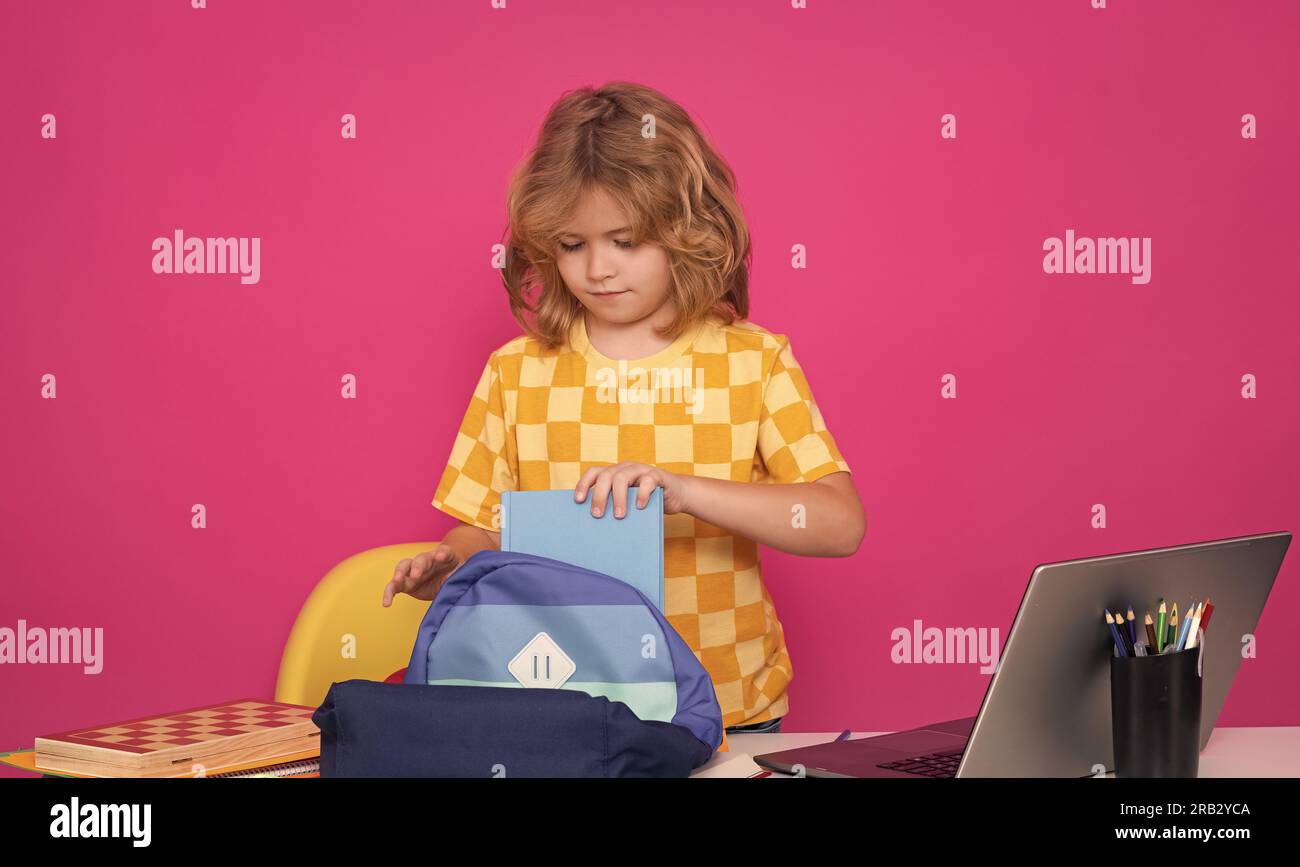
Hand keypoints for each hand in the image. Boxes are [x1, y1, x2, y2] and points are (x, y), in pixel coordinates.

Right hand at [382, 544, 460, 606]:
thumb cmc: (457, 576)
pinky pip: (394, 586)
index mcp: (444, 557)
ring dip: (400, 573)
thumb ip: (458, 578)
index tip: (440, 556)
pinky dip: (389, 593)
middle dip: (418, 566)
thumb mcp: (462, 576)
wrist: (449, 580)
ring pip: (404, 567)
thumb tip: (455, 582)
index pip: (444, 552)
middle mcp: (427, 561)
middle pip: (421, 559)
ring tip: (398, 580)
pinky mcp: (406, 583)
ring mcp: (414, 571)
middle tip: (417, 574)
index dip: (442, 553)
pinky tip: (386, 603)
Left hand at [573, 461, 691, 517]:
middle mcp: (625, 468)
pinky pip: (648, 480)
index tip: (577, 501)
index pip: (594, 472)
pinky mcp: (657, 475)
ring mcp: (641, 470)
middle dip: (599, 495)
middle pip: (606, 476)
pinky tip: (640, 506)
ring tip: (619, 515)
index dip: (583, 484)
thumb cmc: (648, 502)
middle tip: (597, 515)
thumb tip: (595, 525)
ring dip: (618, 497)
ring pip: (623, 477)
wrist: (677, 495)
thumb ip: (614, 506)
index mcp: (615, 473)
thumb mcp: (628, 503)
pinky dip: (642, 493)